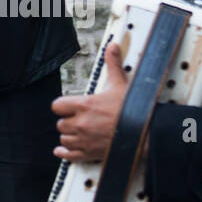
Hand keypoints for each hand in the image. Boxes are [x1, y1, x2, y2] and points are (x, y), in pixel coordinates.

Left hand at [52, 43, 129, 162]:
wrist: (144, 133)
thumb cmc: (132, 109)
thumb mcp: (121, 83)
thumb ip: (113, 64)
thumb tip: (113, 45)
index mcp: (84, 105)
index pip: (57, 106)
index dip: (63, 106)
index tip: (69, 107)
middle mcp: (80, 123)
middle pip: (60, 124)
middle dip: (68, 121)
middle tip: (78, 119)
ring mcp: (83, 140)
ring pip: (63, 139)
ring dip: (69, 136)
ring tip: (77, 133)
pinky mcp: (88, 154)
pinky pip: (68, 155)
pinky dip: (64, 153)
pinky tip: (63, 150)